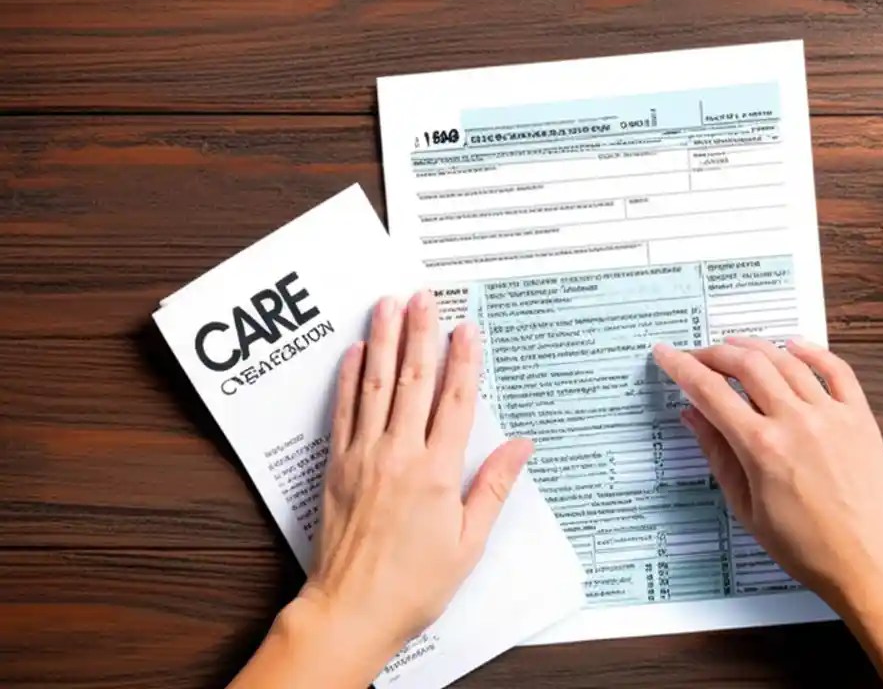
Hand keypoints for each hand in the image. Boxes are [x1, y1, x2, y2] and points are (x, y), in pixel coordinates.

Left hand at [298, 291, 533, 667]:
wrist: (351, 610)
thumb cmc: (413, 585)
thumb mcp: (468, 542)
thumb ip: (492, 487)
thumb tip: (520, 446)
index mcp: (438, 473)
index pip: (455, 402)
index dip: (463, 361)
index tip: (467, 329)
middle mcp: (399, 456)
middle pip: (414, 381)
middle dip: (421, 334)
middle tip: (424, 296)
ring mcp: (364, 457)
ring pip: (376, 386)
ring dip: (383, 341)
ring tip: (387, 306)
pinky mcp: (337, 466)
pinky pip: (343, 412)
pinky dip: (349, 379)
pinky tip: (355, 352)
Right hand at [652, 336, 882, 602]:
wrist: (870, 563)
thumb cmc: (808, 548)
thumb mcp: (747, 509)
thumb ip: (718, 456)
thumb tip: (693, 417)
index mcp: (762, 447)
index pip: (711, 391)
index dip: (682, 367)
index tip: (666, 354)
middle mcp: (796, 421)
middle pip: (746, 364)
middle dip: (714, 352)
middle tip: (698, 355)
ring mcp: (831, 414)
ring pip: (786, 359)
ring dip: (755, 346)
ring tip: (735, 345)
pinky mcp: (859, 417)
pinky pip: (836, 369)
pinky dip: (811, 351)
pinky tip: (793, 346)